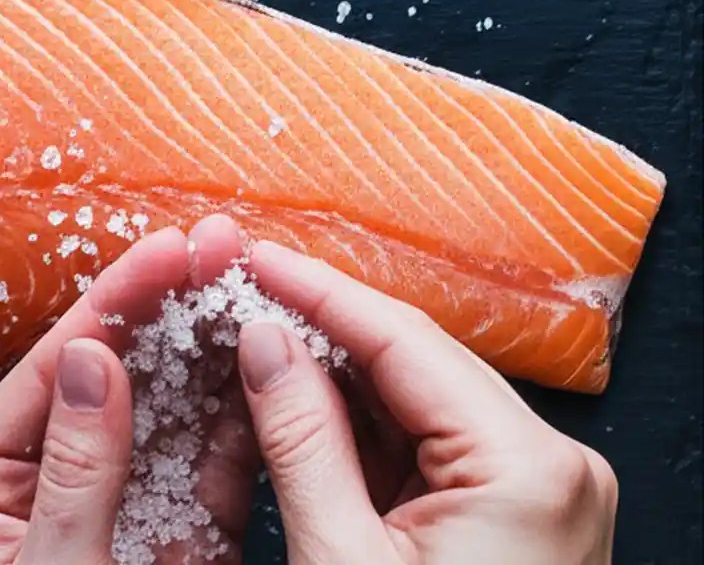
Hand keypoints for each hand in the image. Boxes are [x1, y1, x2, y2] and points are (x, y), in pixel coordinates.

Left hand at [0, 217, 261, 563]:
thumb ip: (75, 469)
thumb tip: (91, 358)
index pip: (52, 372)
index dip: (111, 306)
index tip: (164, 251)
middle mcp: (58, 478)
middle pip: (119, 377)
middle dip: (171, 307)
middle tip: (219, 244)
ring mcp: (127, 505)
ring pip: (176, 411)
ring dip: (216, 346)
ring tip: (257, 282)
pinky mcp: (187, 536)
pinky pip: (218, 466)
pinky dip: (249, 416)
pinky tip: (277, 363)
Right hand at [238, 240, 618, 564]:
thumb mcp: (341, 562)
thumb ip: (301, 440)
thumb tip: (263, 342)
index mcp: (526, 468)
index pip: (403, 342)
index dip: (315, 291)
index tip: (251, 258)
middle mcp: (551, 463)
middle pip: (414, 361)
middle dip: (319, 326)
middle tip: (240, 292)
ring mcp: (538, 486)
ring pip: (417, 398)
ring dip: (334, 373)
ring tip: (254, 342)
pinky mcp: (514, 510)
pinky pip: (426, 443)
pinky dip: (360, 424)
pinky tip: (297, 404)